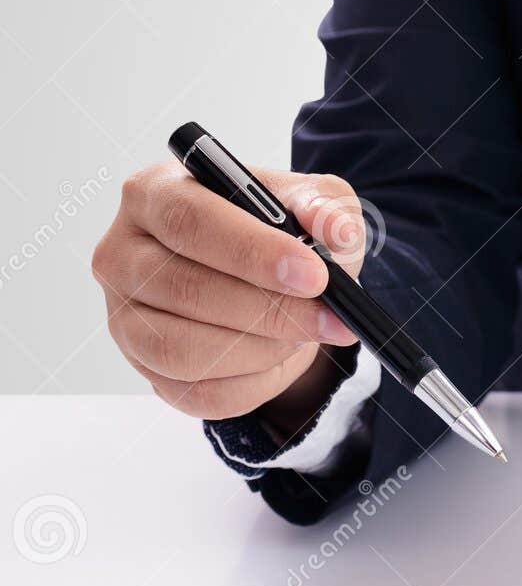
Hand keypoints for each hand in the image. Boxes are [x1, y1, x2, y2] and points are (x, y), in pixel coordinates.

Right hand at [92, 162, 367, 433]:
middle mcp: (123, 253)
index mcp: (154, 193)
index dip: (253, 252)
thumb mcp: (313, 201)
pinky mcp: (145, 366)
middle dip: (270, 310)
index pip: (189, 221)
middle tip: (330, 318)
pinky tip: (281, 357)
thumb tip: (334, 229)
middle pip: (184, 289)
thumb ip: (324, 206)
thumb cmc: (280, 231)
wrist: (271, 282)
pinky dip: (254, 383)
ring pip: (183, 350)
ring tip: (304, 333)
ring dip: (262, 350)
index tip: (314, 276)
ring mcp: (124, 316)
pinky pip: (198, 392)